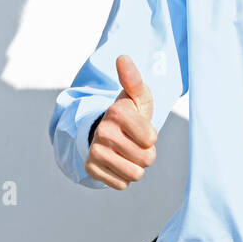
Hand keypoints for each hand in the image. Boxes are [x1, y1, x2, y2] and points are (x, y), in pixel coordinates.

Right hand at [85, 55, 157, 189]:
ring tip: (127, 152)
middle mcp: (103, 132)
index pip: (151, 139)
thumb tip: (122, 57)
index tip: (141, 128)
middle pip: (146, 159)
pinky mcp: (91, 168)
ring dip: (136, 166)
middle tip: (135, 142)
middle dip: (146, 154)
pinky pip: (121, 184)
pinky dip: (123, 176)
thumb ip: (134, 79)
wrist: (104, 131)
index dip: (151, 137)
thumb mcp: (137, 96)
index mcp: (116, 113)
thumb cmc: (129, 113)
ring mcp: (95, 151)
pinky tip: (117, 162)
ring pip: (135, 174)